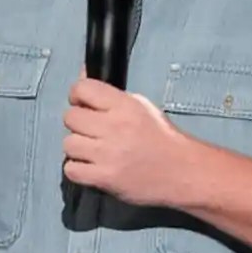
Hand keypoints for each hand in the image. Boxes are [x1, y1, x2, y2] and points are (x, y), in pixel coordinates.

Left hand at [62, 74, 192, 207]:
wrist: (183, 172)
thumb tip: (82, 74)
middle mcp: (113, 127)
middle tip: (90, 130)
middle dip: (78, 123)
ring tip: (93, 151)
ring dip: (78, 148)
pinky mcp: (104, 178)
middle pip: (70, 117)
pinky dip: (78, 169)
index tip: (83, 104)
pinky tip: (91, 166)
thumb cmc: (162, 137)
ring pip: (68, 144)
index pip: (82, 89)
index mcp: (123, 105)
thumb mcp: (141, 106)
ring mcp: (107, 154)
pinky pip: (71, 170)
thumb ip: (109, 94)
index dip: (78, 96)